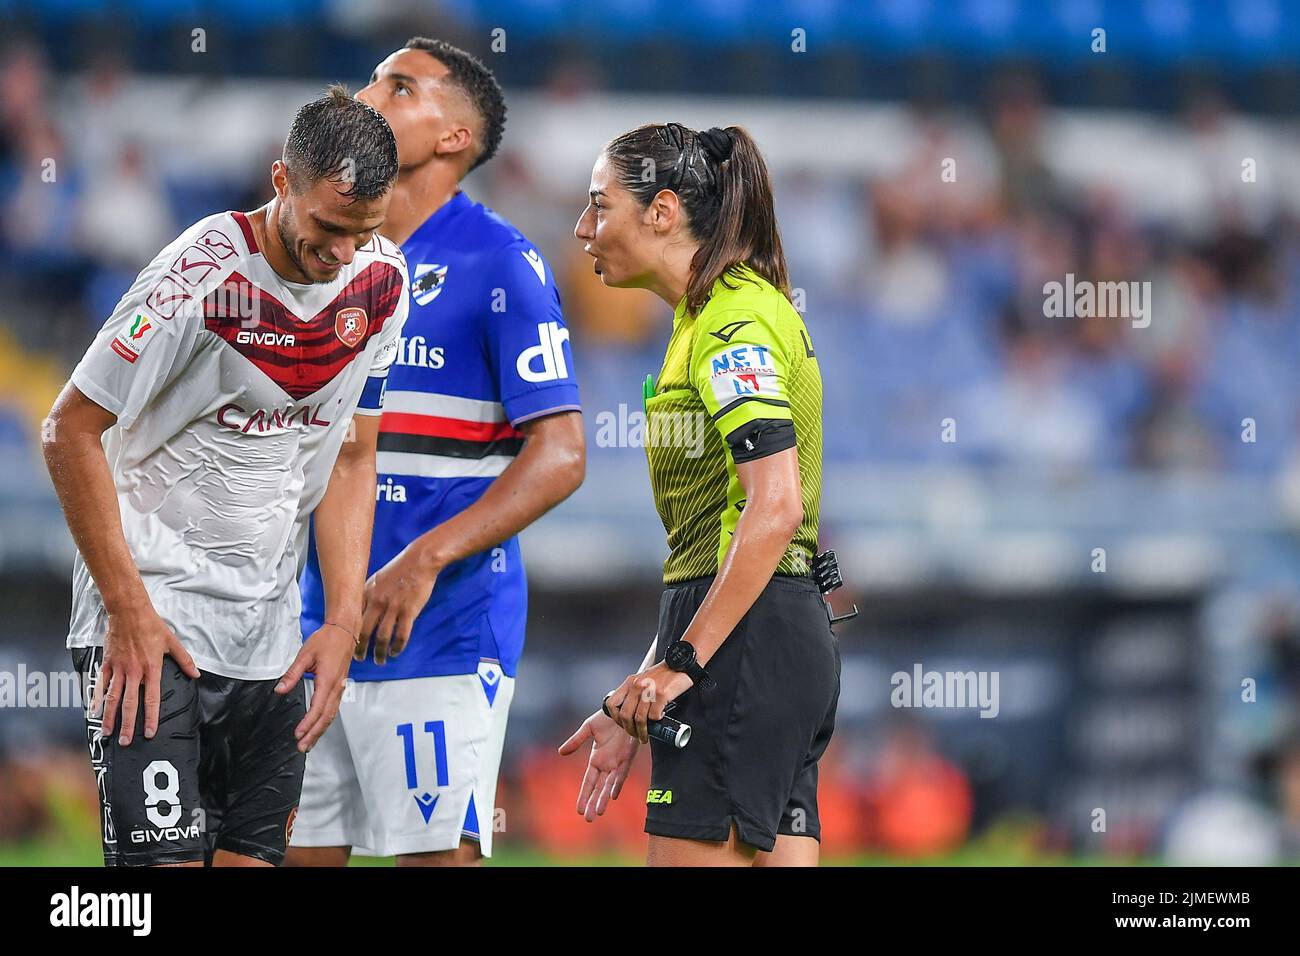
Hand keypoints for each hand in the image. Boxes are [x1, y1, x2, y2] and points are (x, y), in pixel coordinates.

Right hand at [95, 602, 199, 745]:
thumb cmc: (152, 626)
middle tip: (126, 742)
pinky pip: (101, 684)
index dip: (151, 718)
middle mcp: (134, 672)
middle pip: (129, 704)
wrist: (129, 612)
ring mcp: (118, 669)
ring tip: (108, 732)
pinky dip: (98, 698)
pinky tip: (95, 711)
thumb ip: (184, 660)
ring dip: (110, 716)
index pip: (152, 699)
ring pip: (113, 698)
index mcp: (151, 669)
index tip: (150, 733)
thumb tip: (196, 674)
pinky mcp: (107, 663)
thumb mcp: (173, 643)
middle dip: (128, 725)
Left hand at [276, 623, 352, 751]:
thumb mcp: (305, 655)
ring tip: (309, 743)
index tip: (298, 734)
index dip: (308, 724)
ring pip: (331, 715)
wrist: (344, 631)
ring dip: (320, 730)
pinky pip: (333, 709)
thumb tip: (280, 690)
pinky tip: (319, 727)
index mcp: (328, 680)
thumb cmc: (326, 640)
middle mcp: (336, 687)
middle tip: (302, 747)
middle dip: (314, 734)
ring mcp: (340, 688)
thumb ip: (292, 674)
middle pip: (326, 717)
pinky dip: (325, 721)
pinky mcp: (340, 687)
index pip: (317, 708)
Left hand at [358, 541, 438, 663]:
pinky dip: (397, 647)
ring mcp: (393, 607)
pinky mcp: (409, 611)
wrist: (419, 560)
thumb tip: (361, 611)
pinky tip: (395, 652)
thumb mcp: (377, 579)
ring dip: (379, 652)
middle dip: (360, 649)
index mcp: (367, 593)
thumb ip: (368, 595)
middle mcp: (377, 602)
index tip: (348, 645)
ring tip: (379, 660)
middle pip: (364, 632)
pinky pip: (401, 635)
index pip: (353, 619)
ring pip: (381, 637)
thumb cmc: (400, 568)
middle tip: (360, 659)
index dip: (349, 635)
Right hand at [558, 709, 640, 820]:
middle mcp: (607, 764)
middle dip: (592, 803)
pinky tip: (612, 795)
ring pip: (608, 785)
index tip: (578, 809)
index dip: (584, 795)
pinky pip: (621, 774)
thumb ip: (576, 741)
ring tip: (598, 812)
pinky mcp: (627, 757)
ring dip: (603, 798)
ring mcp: (617, 762)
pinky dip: (616, 784)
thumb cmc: (607, 718)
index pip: (588, 782)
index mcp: (596, 759)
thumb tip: (560, 752)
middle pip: (598, 788)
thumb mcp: (588, 728)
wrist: (623, 708)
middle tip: (588, 819)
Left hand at [605, 663, 693, 743]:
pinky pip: (654, 715)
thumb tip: (631, 712)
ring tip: (646, 735)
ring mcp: (649, 690)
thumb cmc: (664, 673)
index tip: (622, 725)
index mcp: (630, 682)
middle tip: (636, 735)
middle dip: (630, 730)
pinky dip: (656, 721)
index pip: (612, 703)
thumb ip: (635, 692)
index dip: (615, 719)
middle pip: (625, 715)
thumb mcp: (643, 678)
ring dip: (642, 731)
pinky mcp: (662, 694)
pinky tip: (660, 718)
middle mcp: (637, 685)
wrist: (682, 662)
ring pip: (639, 718)